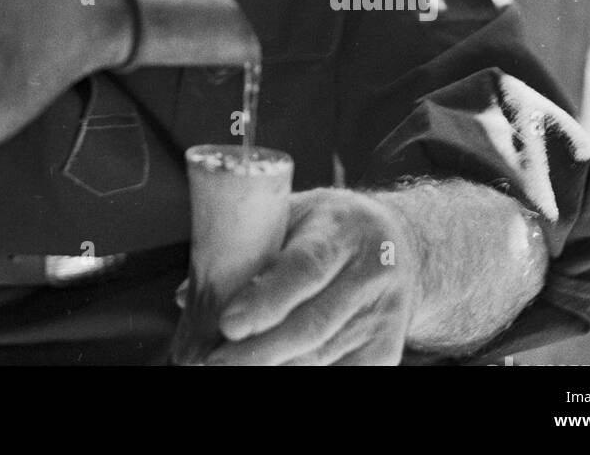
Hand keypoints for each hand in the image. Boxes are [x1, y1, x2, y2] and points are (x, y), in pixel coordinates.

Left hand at [204, 188, 419, 365]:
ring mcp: (382, 318)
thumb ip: (246, 247)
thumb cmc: (330, 227)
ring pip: (321, 357)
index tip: (227, 323)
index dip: (266, 300)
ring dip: (274, 368)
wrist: (401, 243)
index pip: (304, 269)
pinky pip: (339, 374)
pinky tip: (270, 371)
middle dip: (259, 351)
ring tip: (228, 367)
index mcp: (341, 231)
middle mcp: (369, 276)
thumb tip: (188, 294)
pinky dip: (298, 374)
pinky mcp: (386, 353)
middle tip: (214, 361)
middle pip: (311, 325)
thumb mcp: (293, 214)